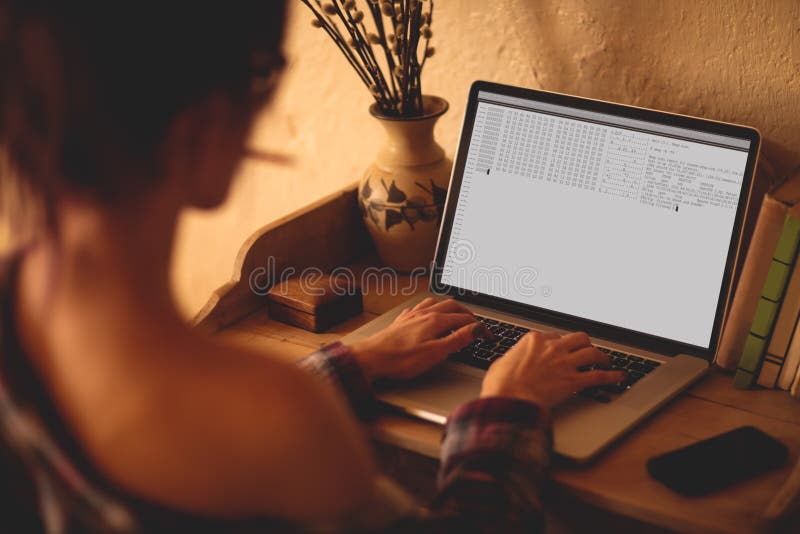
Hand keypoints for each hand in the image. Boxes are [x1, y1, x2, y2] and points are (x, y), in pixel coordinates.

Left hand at [349, 297, 492, 381]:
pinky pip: (420, 308)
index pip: (465, 318)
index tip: (488, 335)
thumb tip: (476, 330)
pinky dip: (430, 309)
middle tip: (475, 323)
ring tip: (455, 315)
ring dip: (449, 307)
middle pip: (451, 305)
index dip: (480, 327)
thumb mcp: (435, 353)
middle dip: (466, 312)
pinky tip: (427, 315)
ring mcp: (411, 316)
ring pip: (435, 303)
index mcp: (435, 320)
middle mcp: (424, 314)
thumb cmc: (400, 359)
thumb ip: (457, 340)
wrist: (370, 358)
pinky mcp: (401, 321)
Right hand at [481, 331, 625, 410]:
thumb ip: (513, 359)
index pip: (554, 336)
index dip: (559, 344)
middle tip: (586, 350)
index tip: (561, 350)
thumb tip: (511, 363)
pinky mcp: (574, 381)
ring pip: (592, 352)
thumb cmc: (500, 385)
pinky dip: (612, 376)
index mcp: (534, 340)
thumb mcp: (501, 364)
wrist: (508, 399)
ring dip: (601, 356)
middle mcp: (553, 348)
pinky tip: (619, 377)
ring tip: (606, 361)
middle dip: (584, 344)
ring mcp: (565, 363)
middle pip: (578, 338)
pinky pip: (599, 375)